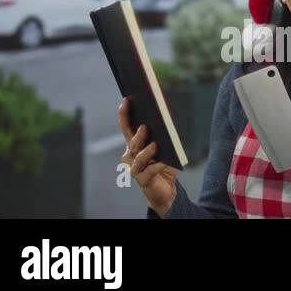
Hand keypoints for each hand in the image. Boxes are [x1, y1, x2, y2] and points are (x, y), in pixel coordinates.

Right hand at [118, 97, 178, 217]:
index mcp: (134, 145)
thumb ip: (164, 136)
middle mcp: (131, 156)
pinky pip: (149, 172)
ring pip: (138, 158)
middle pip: (132, 143)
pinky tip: (165, 162)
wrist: (166, 190)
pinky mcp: (143, 181)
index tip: (126, 100)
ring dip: (147, 152)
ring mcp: (135, 169)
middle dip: (138, 135)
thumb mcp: (166, 149)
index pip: (126, 127)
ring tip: (156, 145)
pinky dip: (157, 166)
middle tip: (145, 127)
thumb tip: (165, 120)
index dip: (125, 114)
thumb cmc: (164, 166)